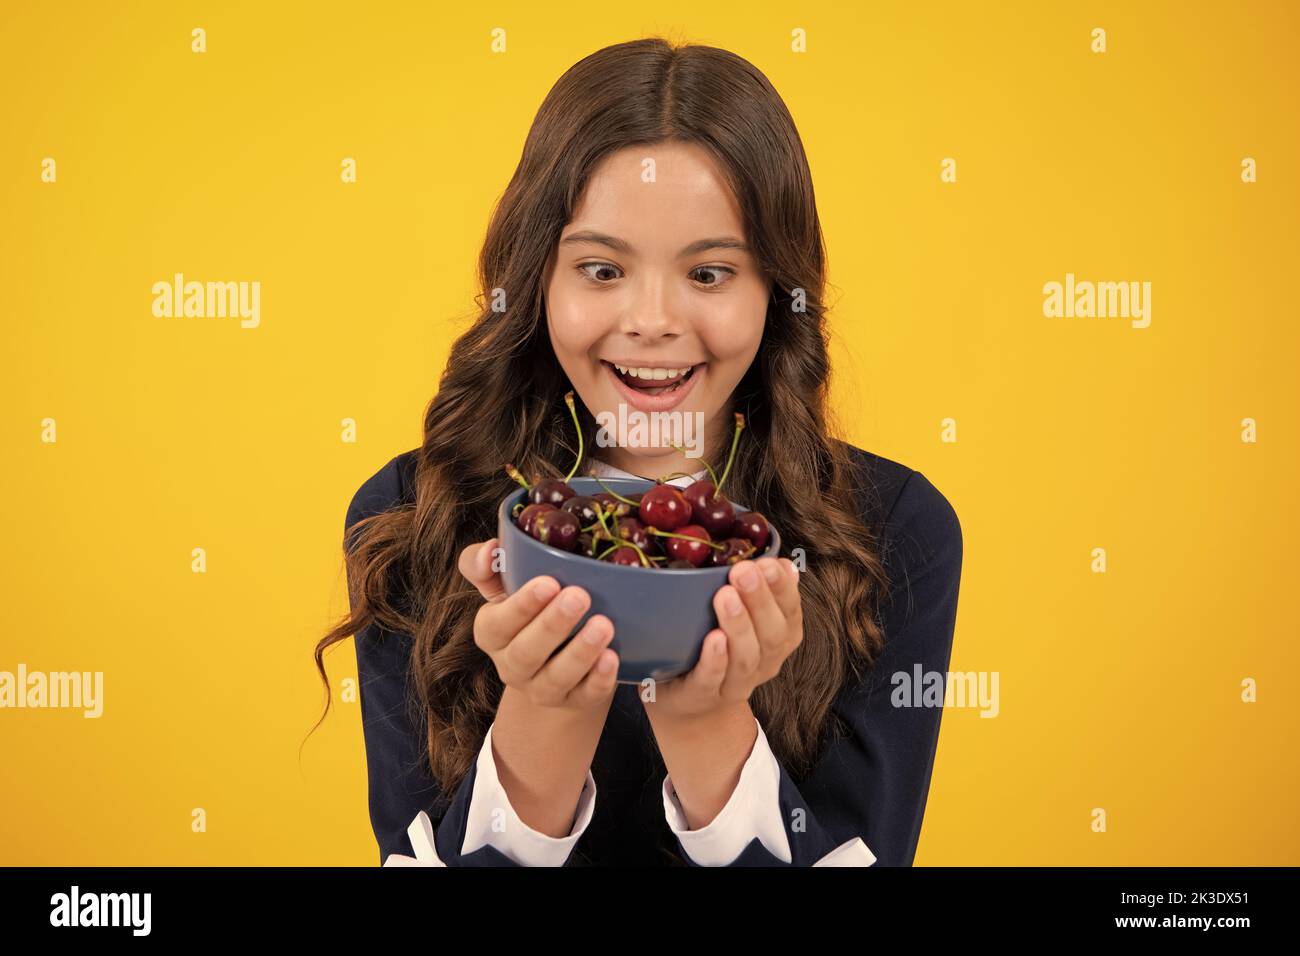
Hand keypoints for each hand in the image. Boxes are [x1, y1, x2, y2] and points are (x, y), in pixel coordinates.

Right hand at [458, 538, 618, 710]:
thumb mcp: (504, 585)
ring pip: (556, 677)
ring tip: (603, 625)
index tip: (549, 582)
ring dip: (580, 652)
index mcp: (492, 634)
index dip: (521, 606)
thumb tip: (490, 551)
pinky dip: (599, 679)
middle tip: (579, 596)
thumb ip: (485, 564)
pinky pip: (586, 695)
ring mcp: (543, 688)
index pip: (498, 624)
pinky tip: (612, 658)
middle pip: (526, 652)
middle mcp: (512, 666)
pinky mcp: (575, 701)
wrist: (555, 658)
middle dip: (553, 624)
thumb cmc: (531, 609)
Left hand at [643, 556, 802, 720]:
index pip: (790, 613)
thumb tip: (778, 559)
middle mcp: (764, 664)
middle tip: (744, 570)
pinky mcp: (701, 696)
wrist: (688, 701)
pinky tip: (714, 638)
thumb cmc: (714, 645)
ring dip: (739, 625)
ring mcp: (734, 684)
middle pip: (772, 636)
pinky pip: (712, 680)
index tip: (771, 563)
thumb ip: (757, 590)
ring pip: (746, 659)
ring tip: (725, 595)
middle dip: (761, 601)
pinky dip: (715, 660)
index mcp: (778, 640)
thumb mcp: (741, 615)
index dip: (783, 589)